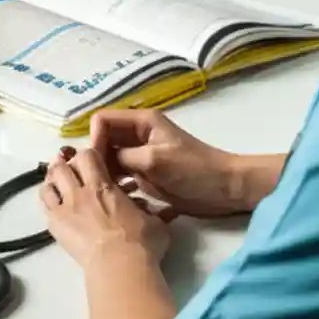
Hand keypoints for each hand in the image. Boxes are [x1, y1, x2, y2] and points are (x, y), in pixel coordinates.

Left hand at [39, 147, 171, 270]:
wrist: (120, 266)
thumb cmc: (141, 242)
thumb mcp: (153, 220)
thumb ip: (145, 209)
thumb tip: (144, 207)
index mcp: (104, 186)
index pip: (88, 156)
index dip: (88, 155)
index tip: (93, 162)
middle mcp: (81, 192)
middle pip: (63, 166)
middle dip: (66, 165)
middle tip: (74, 171)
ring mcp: (65, 208)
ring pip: (49, 182)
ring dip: (52, 180)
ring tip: (59, 184)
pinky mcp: (55, 225)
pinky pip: (44, 203)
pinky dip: (47, 198)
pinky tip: (54, 203)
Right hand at [90, 109, 246, 217]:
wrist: (224, 189)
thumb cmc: (193, 170)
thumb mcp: (154, 160)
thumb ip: (122, 156)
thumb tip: (96, 159)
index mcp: (141, 122)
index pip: (102, 120)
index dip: (94, 139)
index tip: (96, 164)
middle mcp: (138, 134)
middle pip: (103, 139)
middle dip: (96, 158)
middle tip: (96, 181)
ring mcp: (141, 155)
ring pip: (109, 158)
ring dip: (104, 173)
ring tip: (105, 191)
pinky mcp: (145, 173)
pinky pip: (120, 174)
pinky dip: (115, 183)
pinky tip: (117, 197)